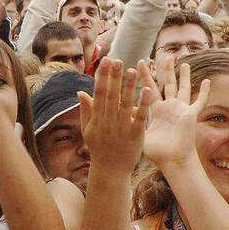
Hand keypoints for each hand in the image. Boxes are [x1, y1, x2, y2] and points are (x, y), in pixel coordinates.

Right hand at [77, 59, 154, 173]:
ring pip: (125, 103)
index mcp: (97, 118)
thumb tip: (80, 91)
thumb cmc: (99, 148)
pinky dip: (143, 104)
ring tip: (133, 70)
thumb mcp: (88, 130)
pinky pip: (140, 117)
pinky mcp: (135, 134)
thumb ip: (86, 110)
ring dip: (129, 86)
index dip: (102, 76)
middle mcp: (108, 120)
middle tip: (117, 59)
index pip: (99, 92)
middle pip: (111, 95)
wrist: (110, 170)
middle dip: (114, 77)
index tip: (105, 61)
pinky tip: (148, 90)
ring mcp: (122, 127)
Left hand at [139, 53, 202, 168]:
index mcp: (157, 110)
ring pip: (183, 88)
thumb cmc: (157, 152)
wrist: (173, 161)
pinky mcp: (191, 114)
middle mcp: (170, 107)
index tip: (139, 62)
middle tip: (165, 56)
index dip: (145, 76)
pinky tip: (207, 81)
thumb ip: (132, 119)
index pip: (150, 88)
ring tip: (184, 62)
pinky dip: (204, 91)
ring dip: (184, 76)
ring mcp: (182, 110)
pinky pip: (199, 101)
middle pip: (168, 84)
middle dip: (166, 70)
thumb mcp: (140, 132)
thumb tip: (118, 109)